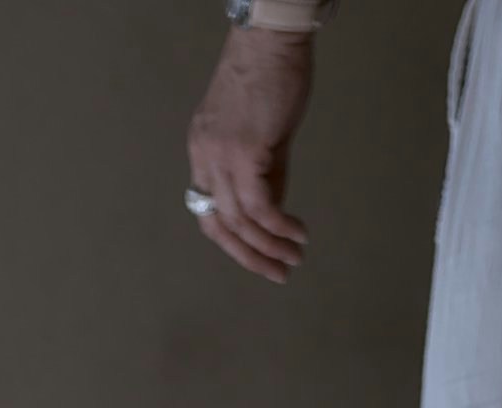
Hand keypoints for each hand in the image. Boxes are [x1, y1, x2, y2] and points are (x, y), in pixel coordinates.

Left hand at [188, 23, 314, 280]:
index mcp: (202, 152)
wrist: (272, 41)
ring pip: (239, 221)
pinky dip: (278, 226)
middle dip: (249, 256)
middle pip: (219, 225)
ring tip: (295, 257)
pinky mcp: (245, 152)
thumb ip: (267, 174)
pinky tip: (298, 234)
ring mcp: (221, 155)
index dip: (232, 242)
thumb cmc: (270, 77)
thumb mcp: (264, 134)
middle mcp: (204, 157)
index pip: (208, 212)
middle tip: (279, 273)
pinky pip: (259, 206)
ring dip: (269, 246)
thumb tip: (274, 212)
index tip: (259, 256)